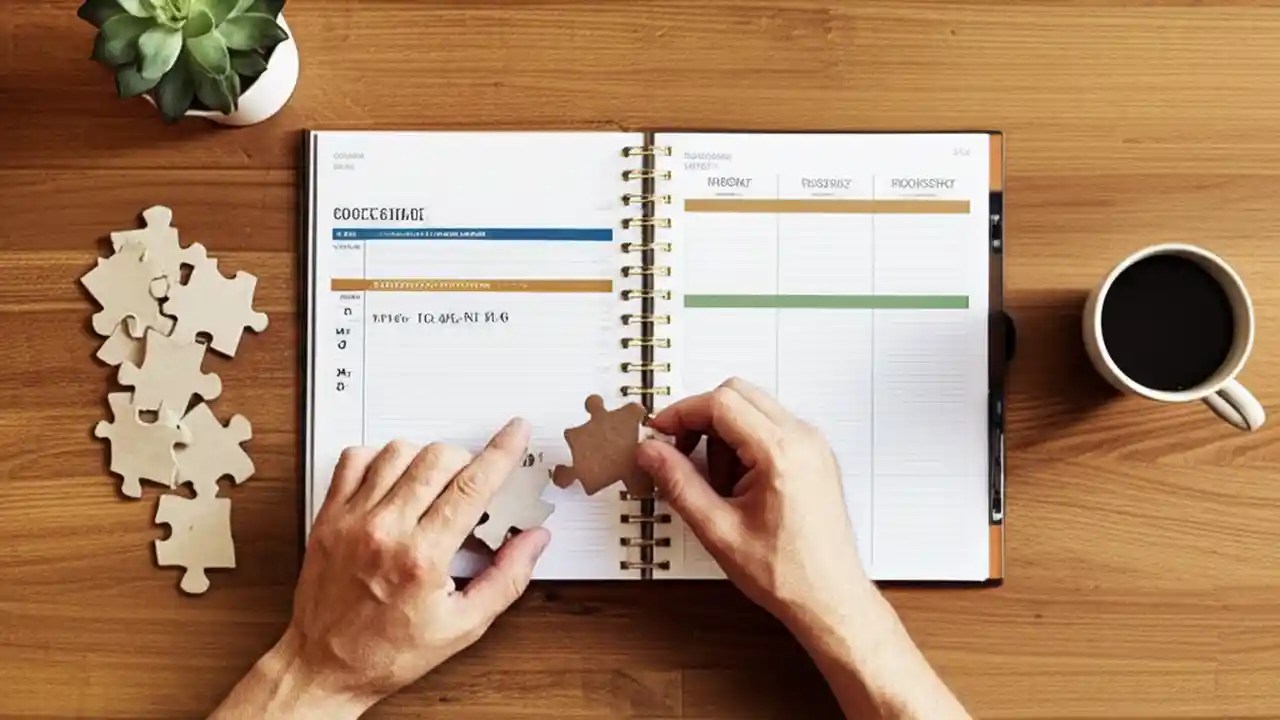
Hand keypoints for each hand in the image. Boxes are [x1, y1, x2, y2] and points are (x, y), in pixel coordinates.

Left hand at [212, 420, 549, 718]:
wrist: (325, 666)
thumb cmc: (389, 652)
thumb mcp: (463, 627)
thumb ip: (507, 579)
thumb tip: (533, 541)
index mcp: (423, 558)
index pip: (472, 485)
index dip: (502, 452)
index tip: (515, 432)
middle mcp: (385, 531)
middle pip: (438, 458)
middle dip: (466, 460)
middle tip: (471, 483)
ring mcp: (352, 520)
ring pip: (398, 451)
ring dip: (425, 457)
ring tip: (433, 483)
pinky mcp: (328, 517)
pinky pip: (354, 459)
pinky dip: (378, 456)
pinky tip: (392, 477)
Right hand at [637, 380, 971, 718]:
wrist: (830, 599)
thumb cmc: (787, 574)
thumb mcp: (718, 530)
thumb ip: (679, 484)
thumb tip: (651, 452)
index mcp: (781, 452)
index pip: (720, 403)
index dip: (681, 413)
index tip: (659, 433)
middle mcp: (803, 439)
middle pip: (737, 394)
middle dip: (701, 419)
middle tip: (680, 455)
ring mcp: (813, 445)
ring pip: (753, 408)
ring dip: (723, 434)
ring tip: (718, 485)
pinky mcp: (814, 456)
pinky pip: (770, 427)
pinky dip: (744, 444)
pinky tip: (736, 486)